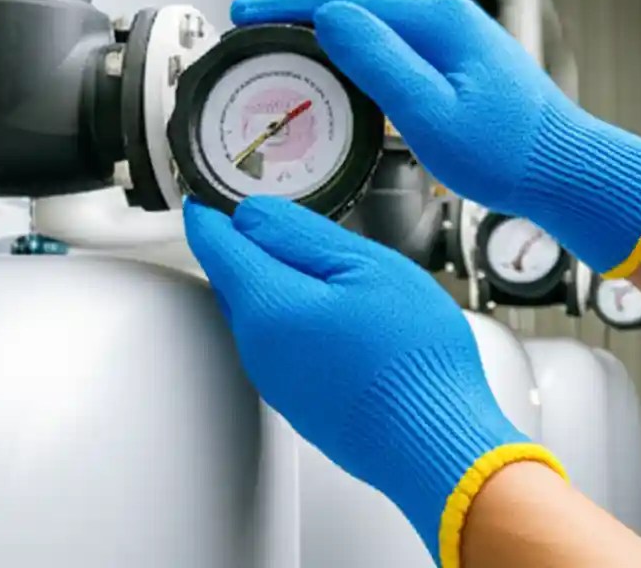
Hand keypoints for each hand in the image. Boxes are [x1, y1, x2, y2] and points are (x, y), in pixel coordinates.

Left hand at [184, 196, 562, 565]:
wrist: (433, 443)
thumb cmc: (410, 358)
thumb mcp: (365, 267)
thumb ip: (300, 235)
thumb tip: (252, 215)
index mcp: (267, 305)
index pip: (215, 245)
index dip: (210, 213)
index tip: (207, 197)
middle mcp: (258, 347)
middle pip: (233, 280)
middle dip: (243, 246)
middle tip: (269, 218)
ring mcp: (275, 380)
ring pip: (258, 313)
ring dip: (274, 283)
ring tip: (318, 264)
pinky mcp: (297, 402)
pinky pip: (279, 346)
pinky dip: (293, 319)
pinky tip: (334, 314)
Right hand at [232, 0, 640, 277]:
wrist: (565, 173)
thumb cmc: (511, 153)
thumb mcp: (432, 113)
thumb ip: (380, 63)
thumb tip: (331, 18)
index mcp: (439, 23)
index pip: (346, 0)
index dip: (287, 7)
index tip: (246, 13)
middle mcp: (447, 22)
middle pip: (356, 9)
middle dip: (298, 18)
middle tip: (251, 33)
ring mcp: (453, 43)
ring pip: (372, 31)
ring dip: (324, 39)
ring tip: (280, 52)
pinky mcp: (456, 68)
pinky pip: (392, 52)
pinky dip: (355, 59)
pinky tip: (337, 75)